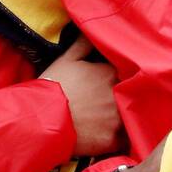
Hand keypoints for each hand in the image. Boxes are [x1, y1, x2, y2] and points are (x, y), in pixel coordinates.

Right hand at [40, 36, 122, 155]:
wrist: (41, 118)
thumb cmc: (53, 86)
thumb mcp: (66, 59)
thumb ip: (84, 44)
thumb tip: (92, 30)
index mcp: (110, 73)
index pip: (126, 73)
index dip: (119, 78)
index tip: (111, 83)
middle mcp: (118, 95)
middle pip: (129, 95)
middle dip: (122, 97)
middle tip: (108, 102)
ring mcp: (117, 119)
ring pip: (129, 117)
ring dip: (123, 117)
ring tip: (110, 120)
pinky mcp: (112, 140)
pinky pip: (123, 140)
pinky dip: (118, 138)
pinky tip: (108, 135)